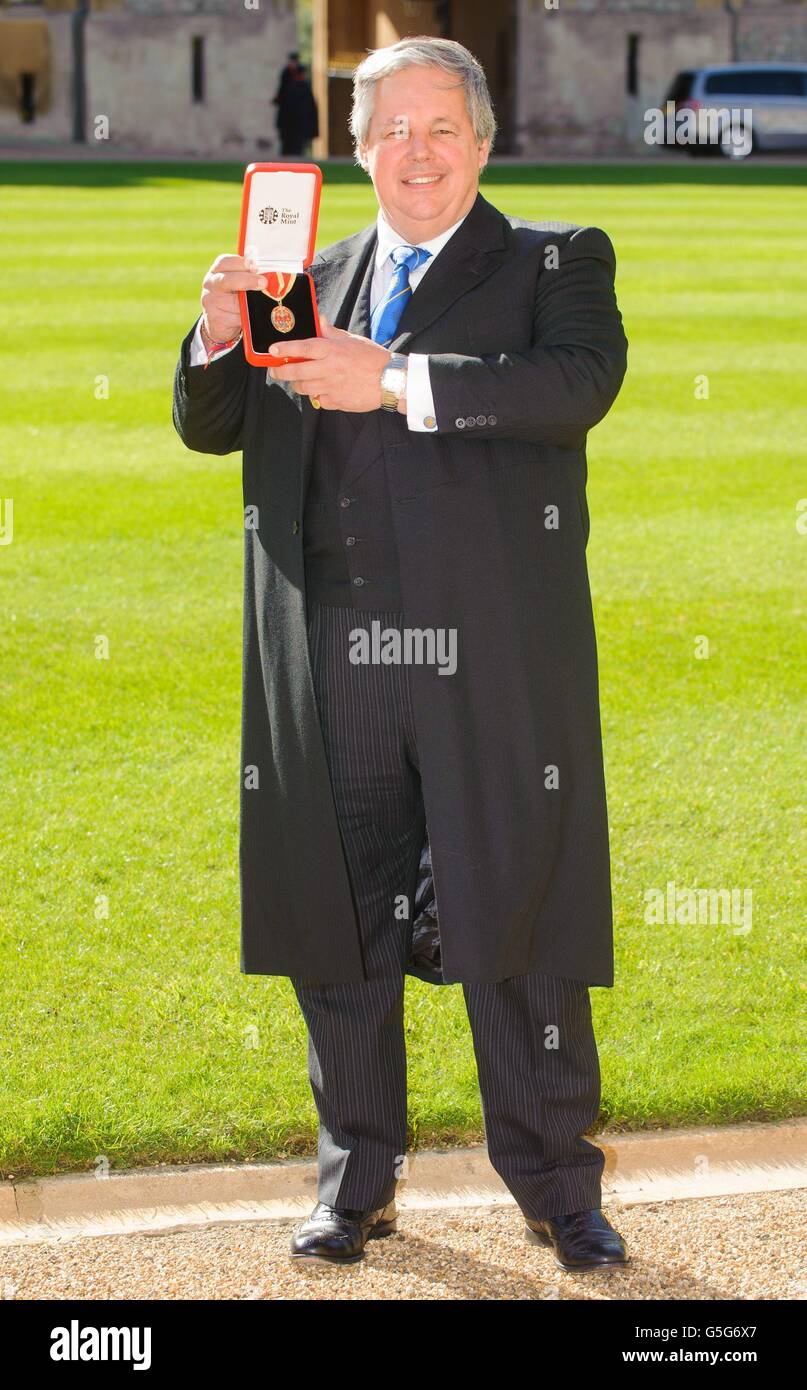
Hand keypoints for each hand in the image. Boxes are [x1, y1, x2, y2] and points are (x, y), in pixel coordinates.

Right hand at [200, 253, 266, 343]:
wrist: (221, 323)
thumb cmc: (235, 297)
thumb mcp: (240, 283)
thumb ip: (250, 275)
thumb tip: (271, 274)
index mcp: (217, 270)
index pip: (226, 262)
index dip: (241, 264)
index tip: (256, 267)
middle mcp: (211, 283)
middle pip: (227, 280)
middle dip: (247, 280)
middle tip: (263, 283)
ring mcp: (210, 301)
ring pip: (234, 302)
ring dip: (249, 305)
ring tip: (258, 306)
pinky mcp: (214, 319)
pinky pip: (234, 318)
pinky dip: (245, 319)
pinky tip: (249, 318)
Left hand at [266, 317, 392, 410]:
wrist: (390, 381)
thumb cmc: (374, 359)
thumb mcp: (352, 340)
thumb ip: (332, 332)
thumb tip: (320, 321)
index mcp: (332, 350)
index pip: (302, 348)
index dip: (284, 349)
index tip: (272, 350)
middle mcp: (328, 369)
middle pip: (295, 372)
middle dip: (280, 372)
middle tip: (275, 371)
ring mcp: (330, 387)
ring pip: (303, 388)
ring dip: (298, 384)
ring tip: (298, 380)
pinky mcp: (335, 402)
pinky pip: (318, 400)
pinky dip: (316, 396)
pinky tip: (321, 390)